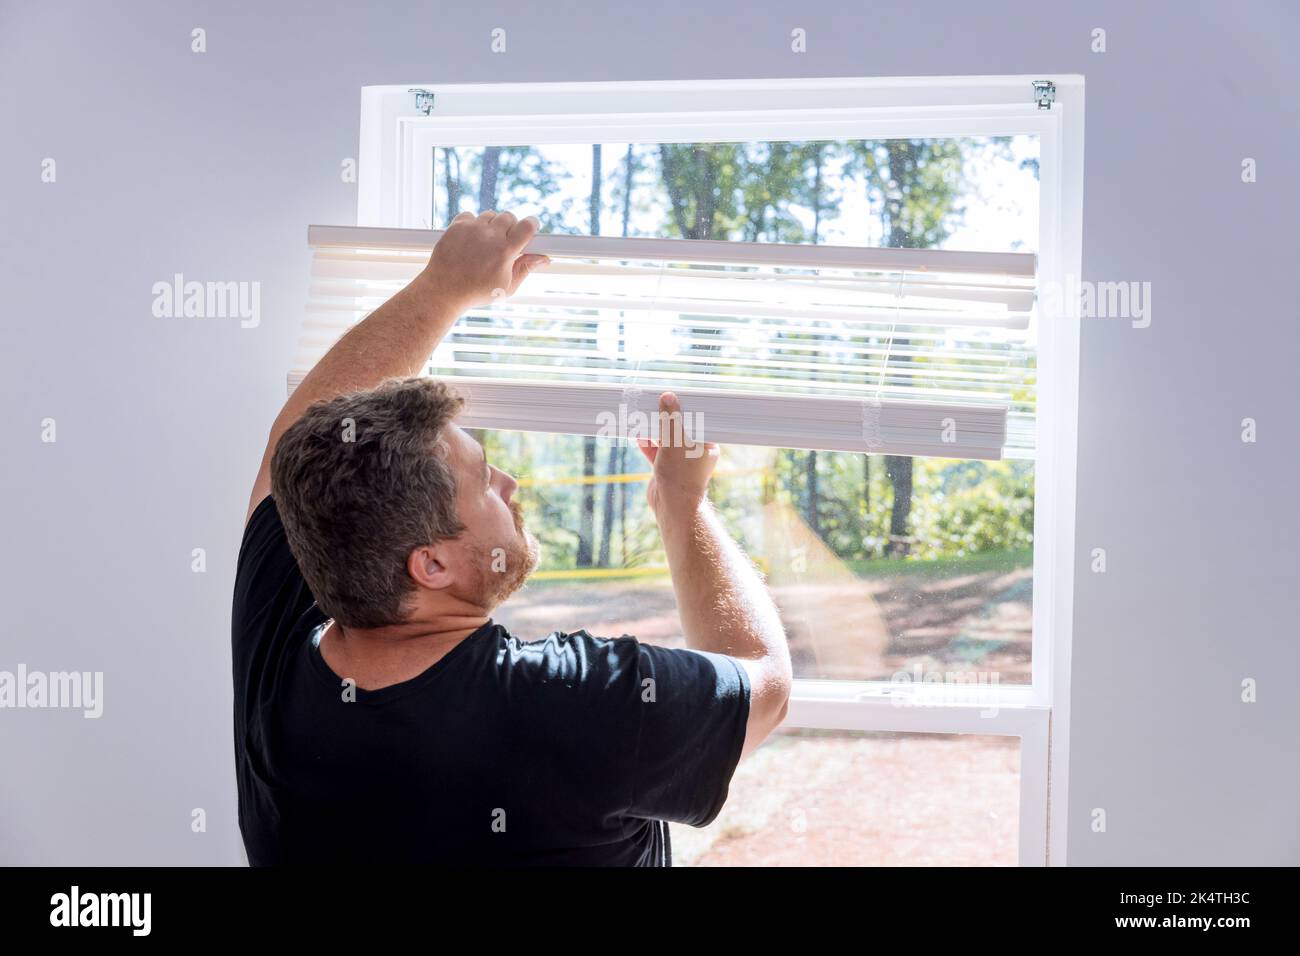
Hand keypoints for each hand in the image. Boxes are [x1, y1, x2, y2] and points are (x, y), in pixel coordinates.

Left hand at [420, 210, 549, 309]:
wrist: (443, 291)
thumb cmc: (476, 292)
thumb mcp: (507, 287)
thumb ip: (525, 269)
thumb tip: (543, 259)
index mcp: (505, 251)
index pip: (527, 226)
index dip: (531, 225)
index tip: (531, 227)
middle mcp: (489, 236)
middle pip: (509, 216)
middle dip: (510, 227)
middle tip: (505, 242)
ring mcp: (471, 229)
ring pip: (490, 215)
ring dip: (491, 226)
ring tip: (485, 243)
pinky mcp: (456, 226)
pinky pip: (470, 215)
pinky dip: (472, 225)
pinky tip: (471, 240)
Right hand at [635, 392, 718, 517]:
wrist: (671, 506)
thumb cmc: (681, 475)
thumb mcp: (674, 441)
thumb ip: (670, 419)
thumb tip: (668, 397)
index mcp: (707, 446)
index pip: (698, 421)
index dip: (685, 409)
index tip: (674, 397)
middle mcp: (694, 453)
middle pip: (679, 429)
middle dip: (666, 418)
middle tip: (657, 402)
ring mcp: (679, 462)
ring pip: (665, 440)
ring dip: (654, 430)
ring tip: (644, 415)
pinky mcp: (665, 468)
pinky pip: (656, 451)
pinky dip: (647, 443)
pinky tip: (638, 433)